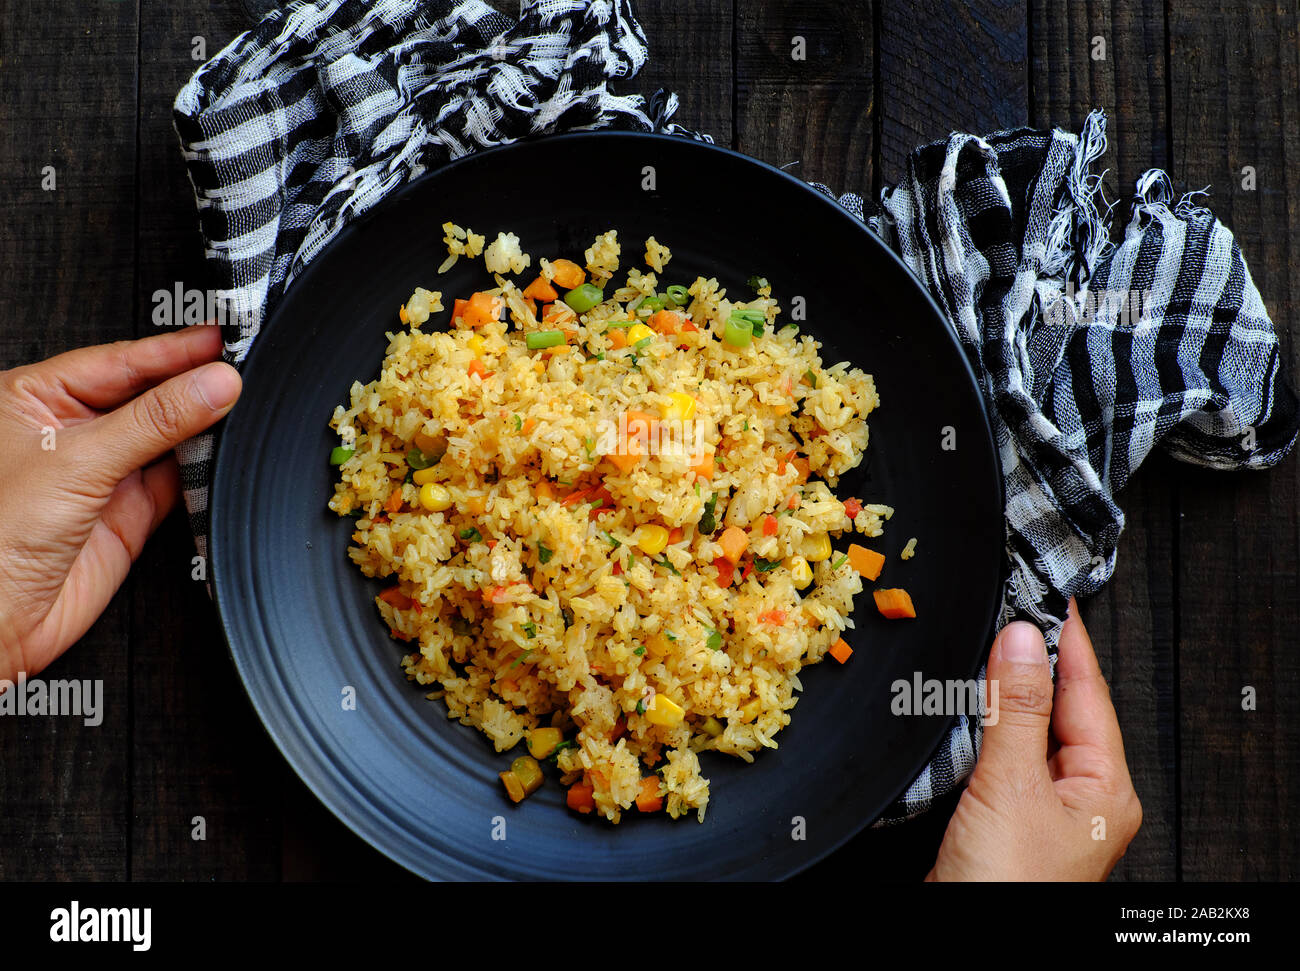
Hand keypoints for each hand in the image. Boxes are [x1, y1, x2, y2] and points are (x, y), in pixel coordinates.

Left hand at [0, 326, 240, 682]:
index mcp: (36, 398)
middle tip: (238, 370)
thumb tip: (212, 384)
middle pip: (149, 395)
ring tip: (237, 407)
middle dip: (193, 384)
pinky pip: (179, 481)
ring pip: (169, 437)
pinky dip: (204, 471)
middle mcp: (70, 432)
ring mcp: (102, 474)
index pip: (119, 360)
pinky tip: (220, 453)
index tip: (220, 340)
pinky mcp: (128, 514)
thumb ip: (154, 421)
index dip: (172, 349)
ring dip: (202, 426)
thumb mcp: (78, 460)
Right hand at [927, 598, 1141, 879]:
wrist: (966, 941)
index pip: (1089, 691)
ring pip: (1025, 730)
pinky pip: (999, 756)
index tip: (1052, 592)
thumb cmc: (1005, 887)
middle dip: (1033, 657)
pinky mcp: (1003, 821)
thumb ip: (1014, 709)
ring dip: (1003, 689)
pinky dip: (982, 724)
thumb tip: (1022, 639)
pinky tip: (964, 705)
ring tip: (985, 643)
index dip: (1069, 639)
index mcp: (1104, 787)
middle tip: (1011, 606)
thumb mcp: (1012, 786)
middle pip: (1060, 707)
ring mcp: (1042, 811)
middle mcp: (1080, 797)